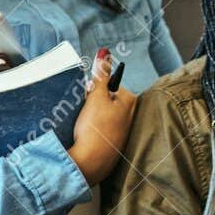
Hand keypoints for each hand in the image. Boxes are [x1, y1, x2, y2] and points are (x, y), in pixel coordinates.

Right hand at [68, 48, 137, 185]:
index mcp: (130, 101)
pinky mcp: (112, 145)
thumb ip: (100, 74)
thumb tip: (105, 53)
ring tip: (83, 125)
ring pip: (102, 115)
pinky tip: (85, 136)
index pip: (110, 85)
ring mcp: (123, 132)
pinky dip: (91, 131)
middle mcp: (131, 116)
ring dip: (90, 116)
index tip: (87, 97)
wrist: (90, 162)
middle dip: (92, 103)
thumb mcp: (96, 96)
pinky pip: (100, 130)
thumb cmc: (95, 127)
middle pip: (106, 100)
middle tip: (84, 113)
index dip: (94, 89)